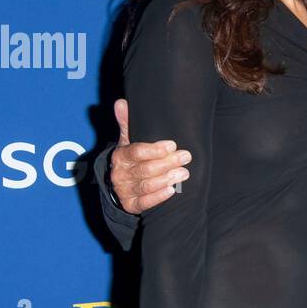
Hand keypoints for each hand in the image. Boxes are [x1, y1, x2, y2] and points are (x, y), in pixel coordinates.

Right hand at [110, 98, 190, 213]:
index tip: (172, 144)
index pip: (136, 151)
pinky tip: (172, 190)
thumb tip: (121, 102)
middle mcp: (120, 174)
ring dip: (166, 179)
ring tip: (184, 173)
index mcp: (120, 156)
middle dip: (167, 163)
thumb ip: (127, 123)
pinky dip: (158, 197)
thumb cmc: (131, 159)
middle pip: (145, 169)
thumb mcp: (128, 141)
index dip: (154, 149)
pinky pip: (145, 203)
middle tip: (186, 157)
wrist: (122, 186)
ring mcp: (125, 191)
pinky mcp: (131, 205)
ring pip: (146, 185)